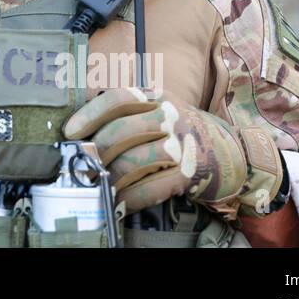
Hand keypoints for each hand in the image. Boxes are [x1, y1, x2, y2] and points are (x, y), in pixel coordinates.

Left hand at [63, 88, 282, 217]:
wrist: (229, 152)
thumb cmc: (179, 130)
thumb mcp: (157, 108)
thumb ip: (126, 111)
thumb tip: (80, 126)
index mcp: (156, 97)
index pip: (119, 98)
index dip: (91, 114)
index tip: (70, 132)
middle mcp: (170, 116)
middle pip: (123, 131)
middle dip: (97, 150)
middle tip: (82, 163)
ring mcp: (181, 145)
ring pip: (136, 160)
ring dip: (112, 176)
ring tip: (97, 183)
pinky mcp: (189, 174)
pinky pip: (153, 187)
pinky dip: (132, 197)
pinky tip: (119, 201)